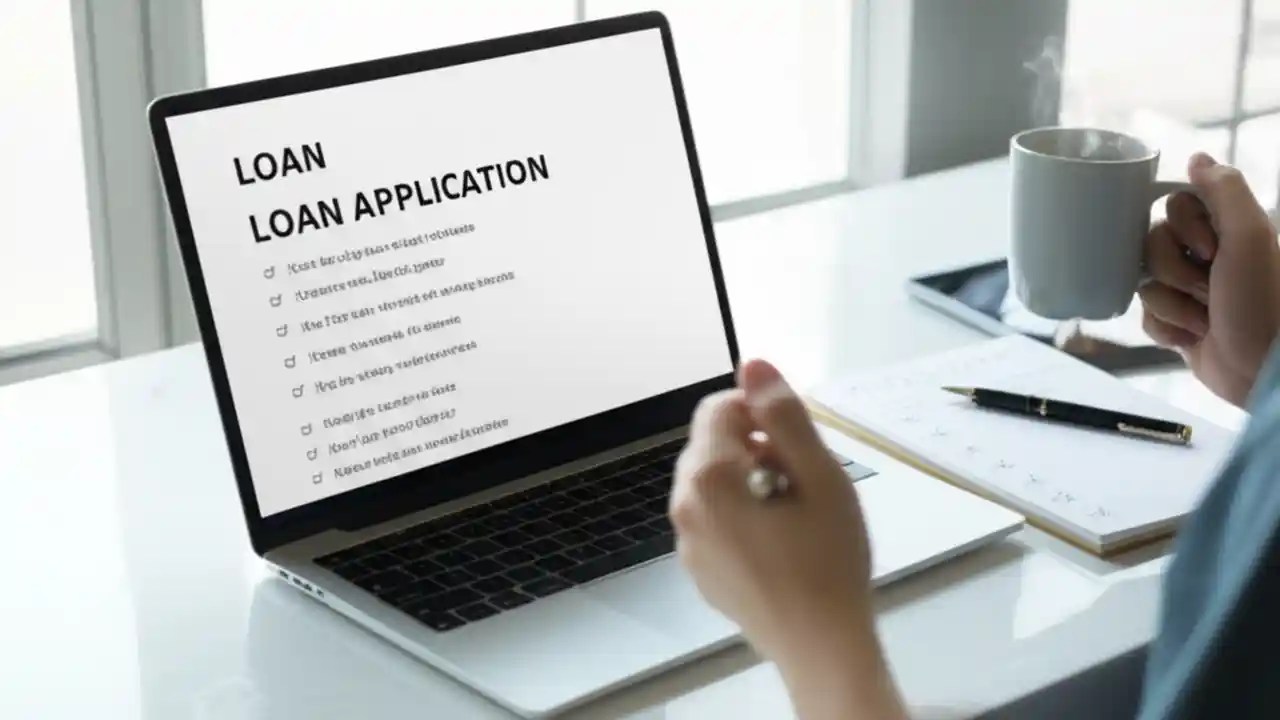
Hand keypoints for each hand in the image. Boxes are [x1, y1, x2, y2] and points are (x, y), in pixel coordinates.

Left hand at [670, 359, 905, 718]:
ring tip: (794, 514)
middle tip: (803, 482)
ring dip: (748, 480)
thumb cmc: (829, 560)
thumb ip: (784, 415)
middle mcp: (685, 505)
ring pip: (712, 481)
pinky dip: (740, 514)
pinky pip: (713, 518)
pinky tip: (779, 543)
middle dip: (755, 447)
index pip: (720, 407)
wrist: (821, 646)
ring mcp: (687, 541)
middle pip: (712, 443)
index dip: (763, 414)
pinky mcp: (698, 568)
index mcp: (709, 476)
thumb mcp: (820, 477)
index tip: (798, 446)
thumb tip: (753, 363)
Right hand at [1140, 153, 1279, 406]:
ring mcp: (1191, 292)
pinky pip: (1145, 316)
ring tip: (1205, 319)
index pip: (1174, 206)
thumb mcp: (1250, 235)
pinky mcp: (1178, 325)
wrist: (1264, 370)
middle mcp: (1209, 256)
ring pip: (1146, 282)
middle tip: (1209, 290)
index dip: (1184, 229)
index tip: (1211, 250)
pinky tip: (1193, 337)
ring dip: (1173, 304)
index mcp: (1229, 229)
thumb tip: (1195, 156)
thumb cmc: (1263, 301)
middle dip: (1175, 272)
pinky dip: (1166, 329)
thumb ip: (1225, 189)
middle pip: (1152, 244)